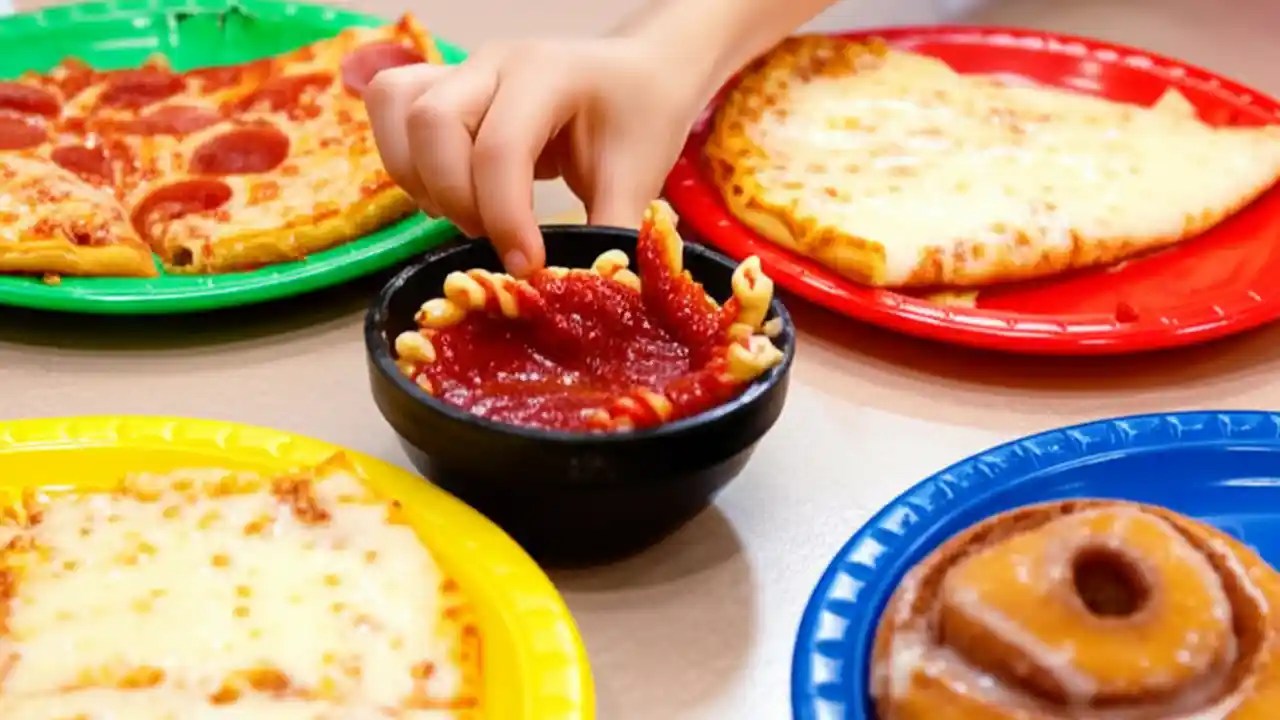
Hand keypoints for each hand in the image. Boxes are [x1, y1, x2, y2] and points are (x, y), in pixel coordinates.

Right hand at [364, 37, 708, 275]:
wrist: (638, 75)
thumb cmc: (639, 118)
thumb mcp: (637, 177)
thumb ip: (607, 234)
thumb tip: (586, 298)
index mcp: (549, 74)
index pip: (500, 148)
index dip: (505, 219)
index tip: (527, 267)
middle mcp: (495, 63)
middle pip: (432, 122)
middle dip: (456, 198)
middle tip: (493, 239)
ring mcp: (463, 70)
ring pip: (399, 111)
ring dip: (421, 180)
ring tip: (468, 217)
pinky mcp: (443, 86)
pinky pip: (391, 107)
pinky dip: (403, 159)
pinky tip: (445, 192)